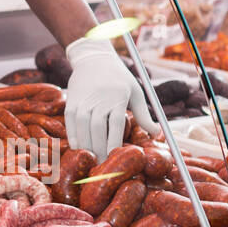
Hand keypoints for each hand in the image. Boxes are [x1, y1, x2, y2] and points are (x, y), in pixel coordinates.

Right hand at [65, 37, 160, 158]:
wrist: (93, 58)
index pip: (116, 125)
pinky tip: (78, 147)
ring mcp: (83, 101)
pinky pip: (70, 122)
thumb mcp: (136, 92)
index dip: (114, 143)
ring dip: (86, 146)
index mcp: (117, 98)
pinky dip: (73, 136)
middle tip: (103, 168)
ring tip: (91, 161)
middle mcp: (98, 100)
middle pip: (97, 129)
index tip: (115, 158)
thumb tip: (157, 134)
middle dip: (99, 150)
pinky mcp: (71, 101)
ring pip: (82, 127)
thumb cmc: (119, 78)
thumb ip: (144, 115)